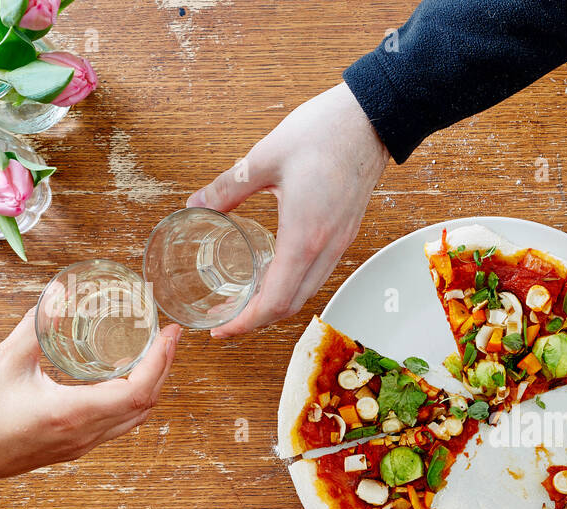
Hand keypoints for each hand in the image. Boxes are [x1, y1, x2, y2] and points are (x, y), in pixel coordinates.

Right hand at [0, 313, 181, 504]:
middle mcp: (84, 434)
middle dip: (163, 367)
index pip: (137, 391)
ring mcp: (82, 445)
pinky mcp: (76, 447)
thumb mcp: (4, 362)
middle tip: (168, 335)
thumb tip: (62, 291)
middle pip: (145, 404)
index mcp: (71, 414)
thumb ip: (37, 325)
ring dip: (150, 384)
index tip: (170, 332)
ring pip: (134, 418)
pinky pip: (118, 424)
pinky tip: (123, 375)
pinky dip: (131, 398)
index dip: (160, 360)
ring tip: (152, 351)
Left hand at [187, 83, 389, 338]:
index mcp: (303, 237)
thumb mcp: (263, 158)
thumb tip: (196, 205)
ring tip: (248, 303)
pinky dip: (294, 286)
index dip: (246, 323)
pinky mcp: (345, 233)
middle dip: (258, 322)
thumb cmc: (323, 134)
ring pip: (307, 292)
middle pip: (292, 306)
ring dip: (277, 306)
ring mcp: (339, 242)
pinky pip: (318, 273)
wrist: (370, 120)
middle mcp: (325, 248)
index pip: (274, 301)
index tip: (222, 329)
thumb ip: (227, 188)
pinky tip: (275, 274)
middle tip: (228, 322)